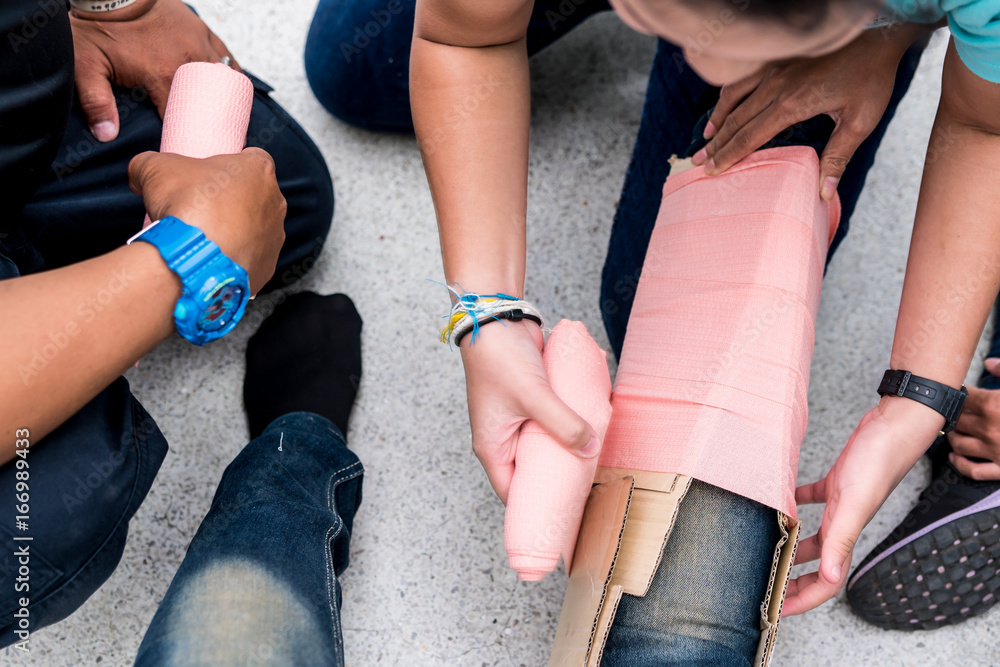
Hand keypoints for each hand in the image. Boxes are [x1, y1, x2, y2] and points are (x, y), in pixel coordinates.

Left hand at [70, 0, 239, 141]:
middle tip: (205, 134)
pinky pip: (226, 56)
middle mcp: (188, 61)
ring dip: (221, 97)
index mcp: (162, 75)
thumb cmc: (99, 24)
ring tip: (221, 115)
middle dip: (207, 119)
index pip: (180, 117)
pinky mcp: (202, 30)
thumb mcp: (87, 64)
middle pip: (207, 102)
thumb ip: (96, 101)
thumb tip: (106, 135)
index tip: (182, 144)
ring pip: (222, 80)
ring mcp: (198, 44)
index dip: (182, 134)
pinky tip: (231, 85)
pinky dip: (231, 73)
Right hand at [127, 149, 286, 293]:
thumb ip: (147, 164)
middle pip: (256, 196)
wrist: (195, 256)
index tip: (213, 175)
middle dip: (234, 200)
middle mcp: (275, 203)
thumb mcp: (155, 168)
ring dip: (237, 232)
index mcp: (258, 170)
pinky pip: (253, 259)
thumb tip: (138, 173)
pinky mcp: (268, 266)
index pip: (252, 158)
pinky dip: (235, 259)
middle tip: (205, 207)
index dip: (232, 164)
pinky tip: (213, 260)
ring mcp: (275, 237)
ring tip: (206, 237)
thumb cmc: (187, 204)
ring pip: (256, 230)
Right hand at [460, 320, 598, 502]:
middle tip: (586, 492)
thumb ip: (563, 424)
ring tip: (593, 464)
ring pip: (545, 447)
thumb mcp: (534, 396)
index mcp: (492, 448)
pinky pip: (553, 423)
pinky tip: (590, 432)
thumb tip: (591, 449)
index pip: (514, 492)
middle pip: (532, 472)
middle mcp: (504, 438)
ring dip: (565, 451)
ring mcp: (519, 420)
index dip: (536, 507)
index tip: (563, 515)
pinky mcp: (533, 402)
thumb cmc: (499, 359)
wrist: (497, 318)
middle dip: (557, 480)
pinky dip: (568, 428)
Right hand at [692, 27, 918, 200]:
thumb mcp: (861, 121)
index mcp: (792, 105)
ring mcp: (773, 70)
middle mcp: (776, 87)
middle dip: (716, 145)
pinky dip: (727, 96)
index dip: (729, 156)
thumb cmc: (871, 77)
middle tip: (699, 163)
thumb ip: (838, 156)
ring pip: (734, 99)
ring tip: (705, 140)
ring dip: (717, 121)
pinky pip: (743, 79)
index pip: (750, 137)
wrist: (877, 34)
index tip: (714, 172)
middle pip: (736, 122)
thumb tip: (824, 192)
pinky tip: (722, 107)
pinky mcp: (777, 59)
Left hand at [786, 397, 943, 614]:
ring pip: (812, 535)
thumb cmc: (877, 462)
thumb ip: (840, 539)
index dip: (802, 600)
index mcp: (846, 535)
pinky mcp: (836, 483)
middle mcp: (843, 525)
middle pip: (816, 565)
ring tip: (765, 548)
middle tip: (767, 588)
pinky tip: (777, 500)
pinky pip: (812, 499)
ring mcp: (840, 504)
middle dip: (793, 581)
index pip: (826, 583)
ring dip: (791, 546)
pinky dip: (794, 503)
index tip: (777, 612)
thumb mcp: (853, 503)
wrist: (893, 426)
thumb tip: (829, 578)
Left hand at [948, 358, 999, 479]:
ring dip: (952, 436)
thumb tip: (988, 363)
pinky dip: (959, 464)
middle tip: (952, 411)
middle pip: (956, 420)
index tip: (959, 393)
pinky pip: (973, 470)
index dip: (958, 394)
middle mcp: (990, 429)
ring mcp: (995, 451)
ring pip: (958, 444)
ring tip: (952, 430)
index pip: (961, 398)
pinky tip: (954, 456)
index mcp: (993, 405)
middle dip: (952, 415)